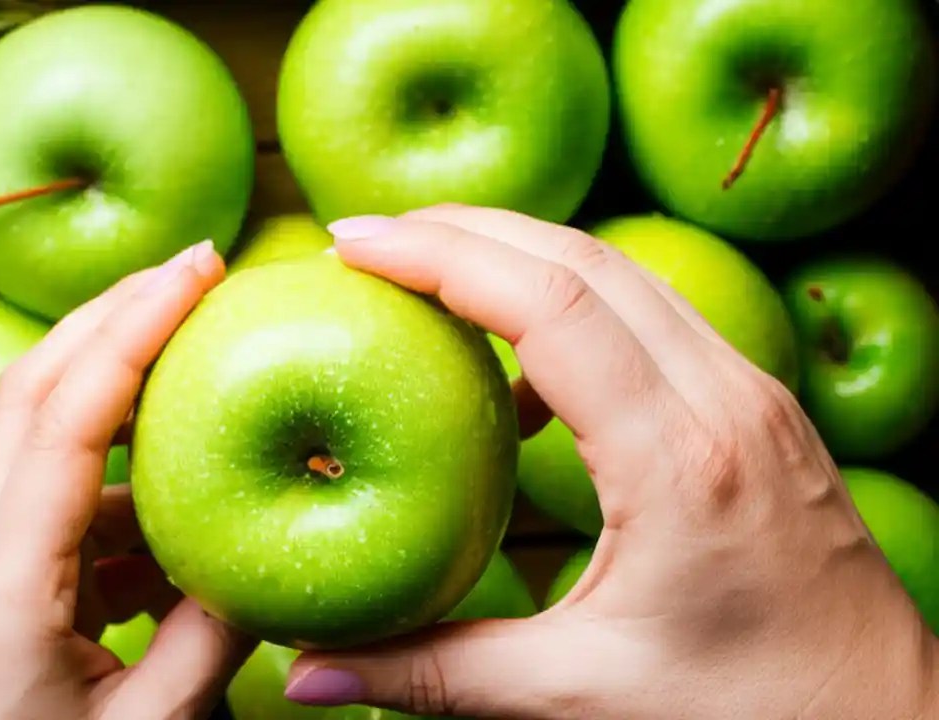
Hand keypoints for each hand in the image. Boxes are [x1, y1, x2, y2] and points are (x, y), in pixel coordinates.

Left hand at [0, 240, 255, 719]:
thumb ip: (210, 638)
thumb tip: (268, 552)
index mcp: (5, 590)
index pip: (64, 420)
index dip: (129, 332)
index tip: (195, 273)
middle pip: (31, 394)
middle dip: (112, 315)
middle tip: (197, 266)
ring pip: (40, 436)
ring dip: (118, 385)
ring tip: (200, 354)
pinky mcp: (1, 586)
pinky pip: (62, 501)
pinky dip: (125, 475)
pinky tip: (183, 491)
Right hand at [281, 206, 938, 718]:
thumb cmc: (749, 713)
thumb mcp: (580, 695)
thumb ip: (435, 676)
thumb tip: (307, 674)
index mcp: (680, 461)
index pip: (551, 303)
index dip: (441, 256)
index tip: (352, 244)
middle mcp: (728, 399)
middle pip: (584, 255)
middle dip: (464, 228)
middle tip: (366, 238)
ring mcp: (753, 391)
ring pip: (624, 270)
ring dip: (519, 251)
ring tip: (427, 268)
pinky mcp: (757, 404)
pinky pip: (652, 312)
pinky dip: (570, 299)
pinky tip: (521, 362)